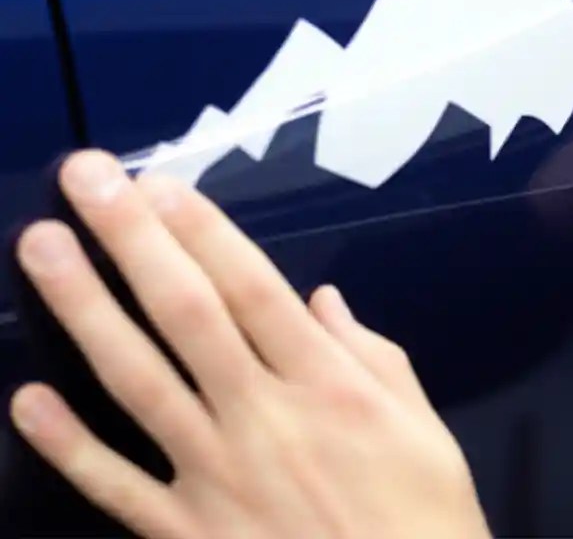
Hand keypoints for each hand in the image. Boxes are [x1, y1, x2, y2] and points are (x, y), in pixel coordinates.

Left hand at [8, 150, 489, 538]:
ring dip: (85, 310)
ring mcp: (217, 476)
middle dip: (132, 239)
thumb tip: (319, 302)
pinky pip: (116, 485)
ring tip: (41, 249)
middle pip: (186, 313)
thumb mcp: (422, 426)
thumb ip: (370, 357)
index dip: (203, 232)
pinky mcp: (186, 532)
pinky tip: (27, 399)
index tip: (161, 183)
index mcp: (328, 386)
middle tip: (85, 179)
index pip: (253, 291)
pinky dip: (69, 444)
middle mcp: (264, 418)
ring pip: (138, 380)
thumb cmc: (423, 514)